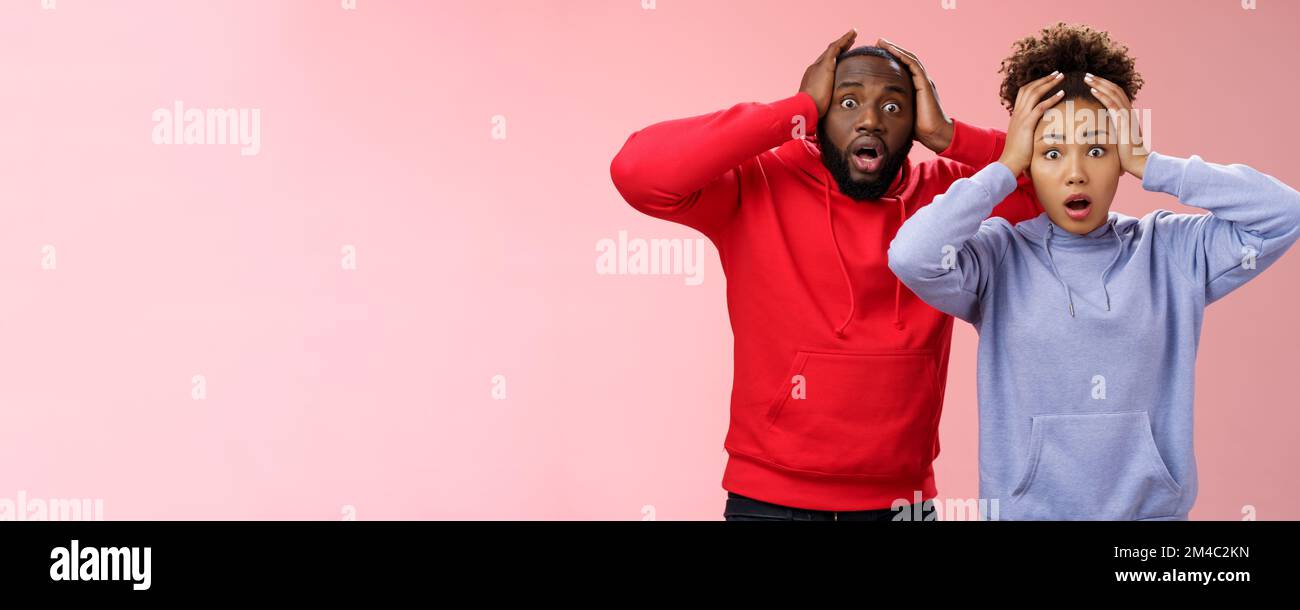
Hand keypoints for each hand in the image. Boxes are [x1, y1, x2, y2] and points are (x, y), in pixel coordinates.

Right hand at [799, 29, 857, 118]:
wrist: (806, 108)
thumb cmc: (811, 112)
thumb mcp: (818, 108)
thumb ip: (822, 108)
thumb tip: (823, 119)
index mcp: (812, 78)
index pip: (824, 65)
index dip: (834, 60)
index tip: (842, 57)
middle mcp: (814, 69)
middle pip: (828, 54)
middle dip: (839, 48)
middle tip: (849, 41)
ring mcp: (819, 65)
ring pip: (833, 48)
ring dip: (844, 41)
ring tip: (853, 34)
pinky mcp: (825, 64)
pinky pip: (837, 47)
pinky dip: (845, 39)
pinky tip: (853, 34)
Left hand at [877, 38, 952, 153]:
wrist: (934, 134)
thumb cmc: (918, 130)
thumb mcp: (901, 116)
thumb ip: (893, 109)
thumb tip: (876, 114)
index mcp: (916, 87)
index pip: (903, 68)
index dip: (891, 59)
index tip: (877, 54)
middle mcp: (921, 81)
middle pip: (905, 60)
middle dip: (892, 50)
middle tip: (878, 42)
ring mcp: (924, 81)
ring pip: (909, 58)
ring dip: (895, 49)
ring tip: (882, 42)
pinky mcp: (924, 83)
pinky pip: (913, 64)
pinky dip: (902, 55)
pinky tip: (891, 50)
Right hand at [997, 71, 1065, 175]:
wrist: (1009, 163)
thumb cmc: (1018, 154)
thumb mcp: (1023, 137)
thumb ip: (1030, 129)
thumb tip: (1040, 127)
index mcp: (1016, 115)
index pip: (1024, 92)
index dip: (1037, 83)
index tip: (1049, 79)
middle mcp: (1017, 113)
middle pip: (1029, 88)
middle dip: (1044, 79)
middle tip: (1058, 73)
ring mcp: (1021, 117)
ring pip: (1034, 93)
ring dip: (1049, 83)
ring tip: (1061, 77)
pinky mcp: (1026, 124)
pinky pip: (1040, 107)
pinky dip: (1051, 99)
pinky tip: (1062, 94)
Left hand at [1086, 73, 1148, 178]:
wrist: (1139, 162)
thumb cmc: (1127, 154)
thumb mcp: (1119, 139)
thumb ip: (1113, 131)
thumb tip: (1104, 132)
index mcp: (1128, 114)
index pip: (1117, 95)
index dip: (1105, 86)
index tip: (1093, 82)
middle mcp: (1128, 111)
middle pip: (1114, 90)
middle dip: (1100, 81)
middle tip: (1088, 75)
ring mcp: (1126, 115)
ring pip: (1113, 93)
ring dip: (1099, 84)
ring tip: (1087, 78)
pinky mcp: (1123, 121)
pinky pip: (1112, 104)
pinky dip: (1102, 95)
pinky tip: (1092, 90)